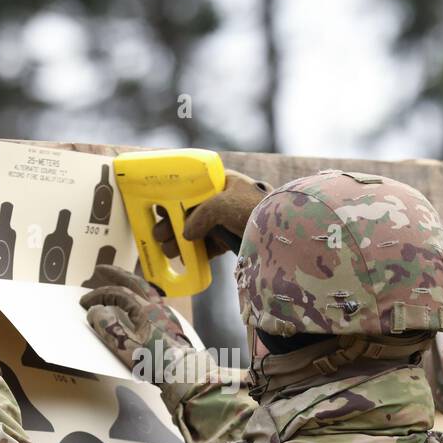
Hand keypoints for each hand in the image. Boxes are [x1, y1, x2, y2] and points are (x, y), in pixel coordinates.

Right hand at [80, 265, 191, 377]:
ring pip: (147, 290)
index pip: (118, 293)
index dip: (99, 295)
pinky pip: (154, 301)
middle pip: (135, 283)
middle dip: (117, 274)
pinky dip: (141, 295)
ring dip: (131, 282)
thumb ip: (108, 327)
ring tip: (120, 280)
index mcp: (145, 310)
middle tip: (101, 269)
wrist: (185, 374)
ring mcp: (166, 315)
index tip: (85, 302)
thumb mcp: (126, 347)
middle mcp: (157, 307)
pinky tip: (138, 302)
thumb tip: (95, 311)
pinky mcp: (171, 325)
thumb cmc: (156, 362)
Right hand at [150, 169, 271, 261]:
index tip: (159, 212)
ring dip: (179, 241)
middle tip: (160, 237)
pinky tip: (184, 259)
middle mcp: (220, 200)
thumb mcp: (221, 204)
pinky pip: (207, 246)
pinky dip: (195, 253)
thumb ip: (199, 216)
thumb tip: (185, 234)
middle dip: (172, 225)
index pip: (188, 190)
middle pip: (188, 213)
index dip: (172, 201)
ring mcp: (225, 221)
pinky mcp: (229, 240)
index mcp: (219, 182)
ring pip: (195, 231)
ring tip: (169, 251)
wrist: (283, 232)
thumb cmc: (254, 209)